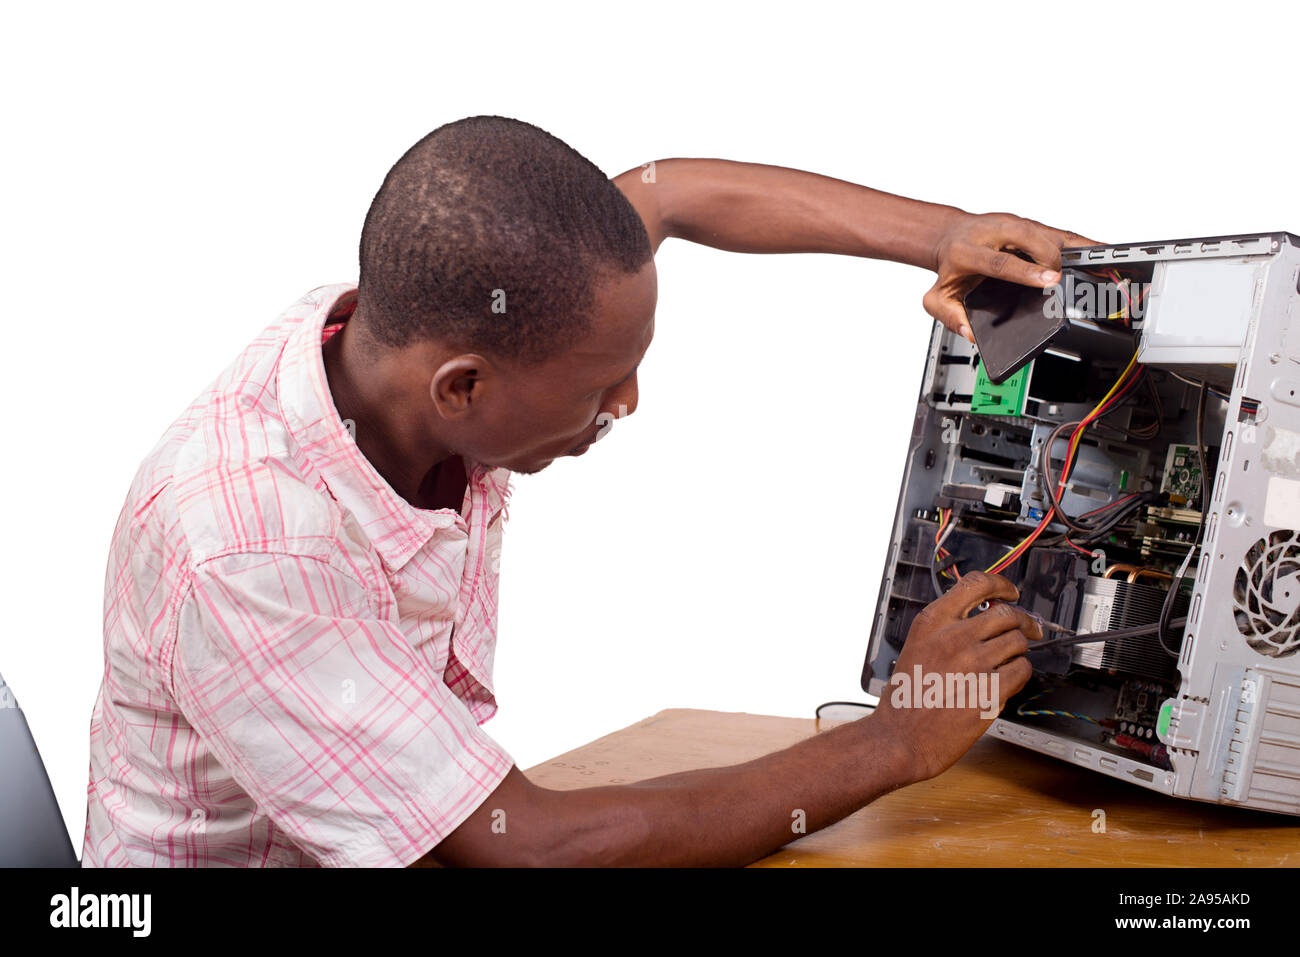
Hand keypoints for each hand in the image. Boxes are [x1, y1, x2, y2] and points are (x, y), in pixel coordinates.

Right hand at [870, 570, 1042, 781]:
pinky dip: (1021, 673)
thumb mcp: (915, 648)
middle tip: (1029, 628)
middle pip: (1007, 613)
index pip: (977, 584)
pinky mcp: (990, 690)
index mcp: (932, 623)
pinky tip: (1009, 679)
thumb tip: (977, 621)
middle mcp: (954, 637)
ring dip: (1019, 650)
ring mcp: (974, 663)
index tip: (1010, 592)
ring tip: (1011, 660)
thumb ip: (944, 630)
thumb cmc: (903, 699)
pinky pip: (1022, 670)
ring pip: (1018, 642)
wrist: (899, 738)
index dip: (1001, 585)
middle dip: (1023, 620)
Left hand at [923, 212, 1100, 342]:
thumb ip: (950, 317)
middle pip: (1027, 238)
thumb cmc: (949, 268)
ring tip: (1087, 266)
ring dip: (1065, 249)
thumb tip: (970, 333)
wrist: (948, 236)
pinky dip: (1078, 241)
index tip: (1049, 279)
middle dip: (1048, 257)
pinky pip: (1056, 231)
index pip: (1000, 261)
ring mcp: (1010, 225)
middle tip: (1058, 279)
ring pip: (1045, 230)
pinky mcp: (1027, 223)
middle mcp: (990, 233)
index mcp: (967, 252)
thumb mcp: (937, 297)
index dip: (1027, 271)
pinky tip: (1096, 251)